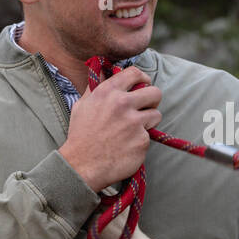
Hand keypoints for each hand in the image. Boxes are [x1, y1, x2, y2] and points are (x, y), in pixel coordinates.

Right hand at [59, 66, 161, 192]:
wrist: (81, 165)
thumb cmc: (81, 135)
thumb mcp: (82, 105)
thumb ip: (96, 87)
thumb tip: (105, 72)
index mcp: (108, 92)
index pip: (135, 73)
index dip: (143, 78)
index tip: (143, 85)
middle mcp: (122, 104)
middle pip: (155, 92)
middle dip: (152, 100)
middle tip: (145, 108)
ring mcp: (134, 122)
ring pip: (156, 114)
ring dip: (148, 121)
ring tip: (134, 130)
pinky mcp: (142, 140)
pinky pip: (150, 136)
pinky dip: (141, 141)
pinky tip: (127, 146)